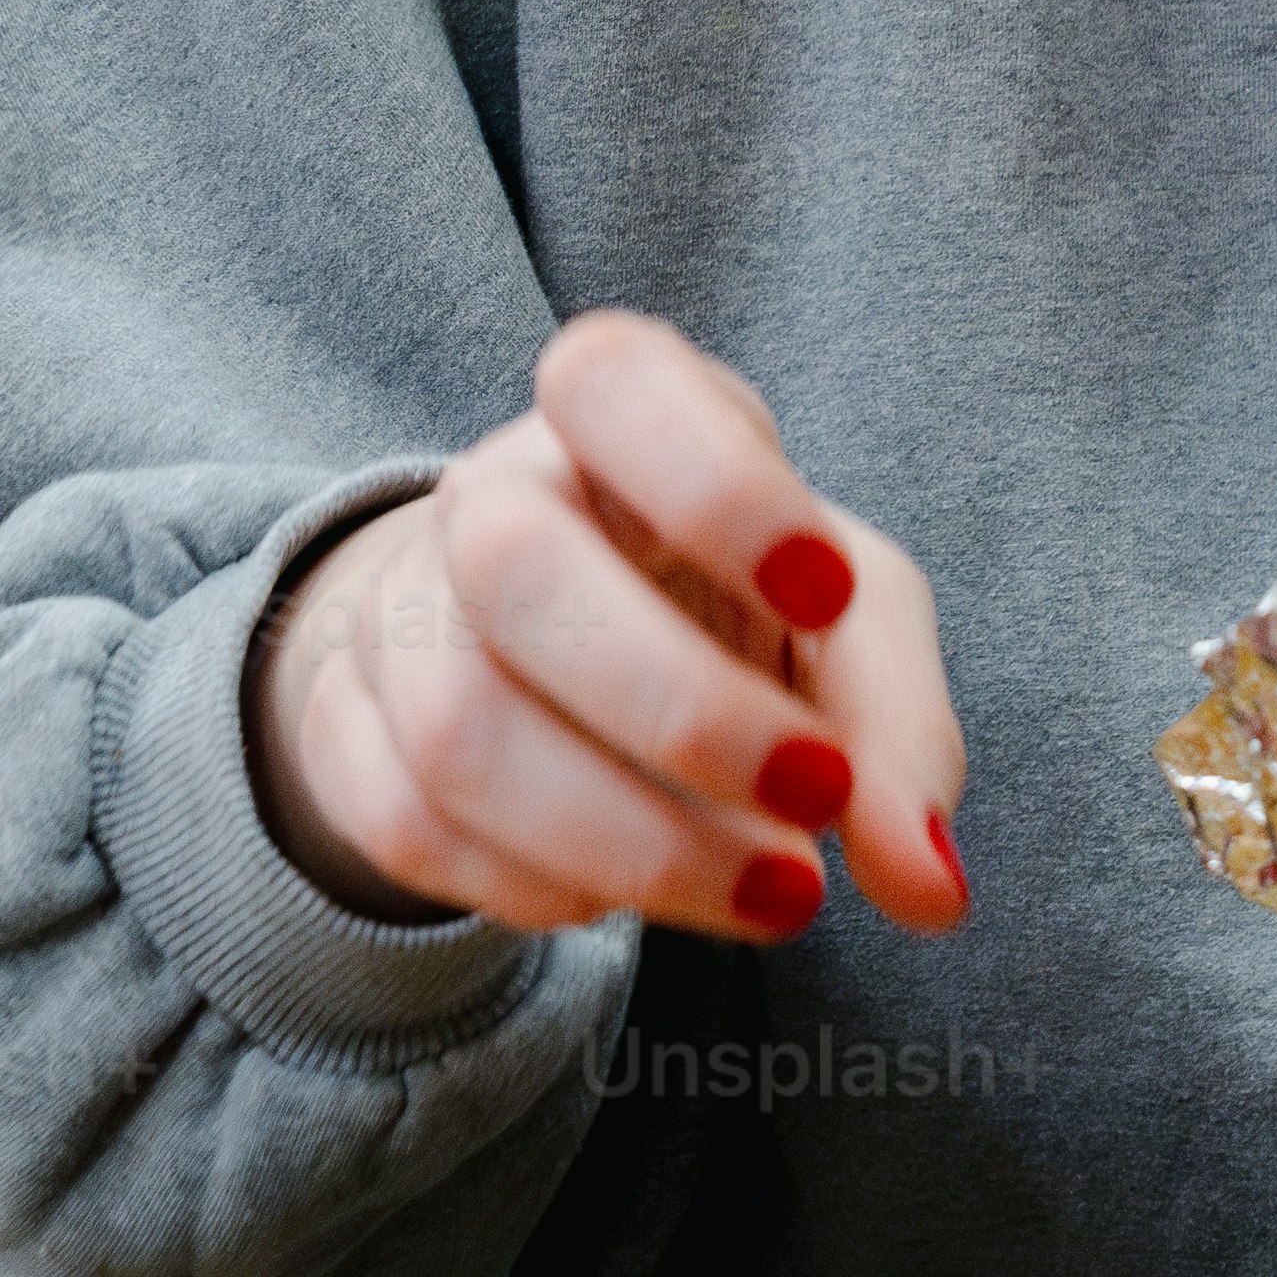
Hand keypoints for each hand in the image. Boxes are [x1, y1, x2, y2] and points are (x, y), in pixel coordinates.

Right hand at [249, 310, 969, 944]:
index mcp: (622, 410)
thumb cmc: (735, 607)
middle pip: (516, 565)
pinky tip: (634, 897)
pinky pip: (413, 827)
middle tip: (818, 796)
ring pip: (459, 727)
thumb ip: (898, 735)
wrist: (563, 658)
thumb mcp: (849, 629)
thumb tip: (930, 891)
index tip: (823, 591)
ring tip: (775, 894)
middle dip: (681, 708)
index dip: (712, 485)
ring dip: (636, 842)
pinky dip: (544, 889)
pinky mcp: (346, 732)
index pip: (610, 379)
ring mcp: (400, 610)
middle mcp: (493, 492)